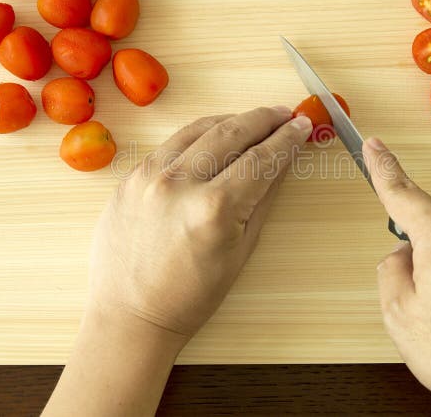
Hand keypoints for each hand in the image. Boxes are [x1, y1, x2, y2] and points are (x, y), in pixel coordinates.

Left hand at [89, 106, 312, 336]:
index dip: (286, 139)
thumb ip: (262, 199)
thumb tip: (281, 162)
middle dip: (263, 119)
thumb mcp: (240, 251)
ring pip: (198, 129)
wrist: (130, 315)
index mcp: (214, 209)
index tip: (301, 126)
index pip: (261, 158)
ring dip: (231, 120)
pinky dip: (198, 136)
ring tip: (254, 120)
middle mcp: (180, 184)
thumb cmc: (190, 296)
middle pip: (232, 132)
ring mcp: (149, 177)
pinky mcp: (129, 177)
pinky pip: (171, 145)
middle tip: (284, 114)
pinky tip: (214, 137)